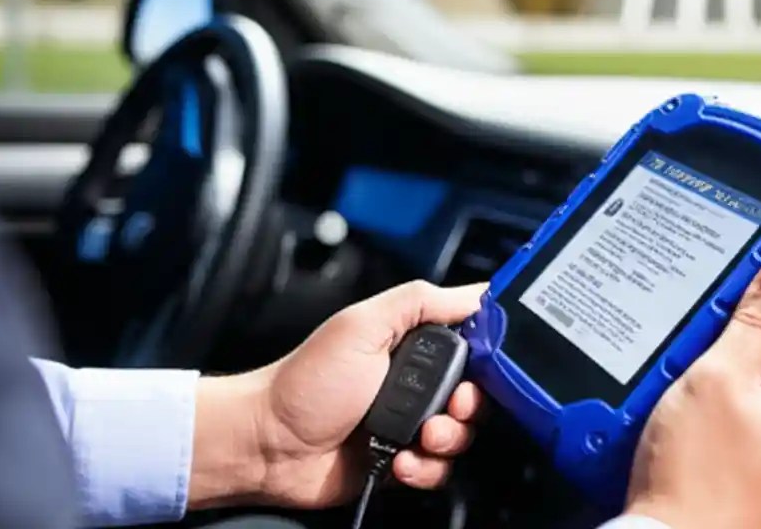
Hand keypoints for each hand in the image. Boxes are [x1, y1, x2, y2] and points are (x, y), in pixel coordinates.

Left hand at [188, 280, 486, 509]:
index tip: (487, 367)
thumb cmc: (305, 383)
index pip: (474, 341)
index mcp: (413, 342)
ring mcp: (412, 421)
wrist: (269, 445)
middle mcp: (418, 380)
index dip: (490, 356)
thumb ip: (420, 301)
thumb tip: (477, 292)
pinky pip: (440, 469)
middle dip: (470, 405)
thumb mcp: (363, 324)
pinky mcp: (405, 459)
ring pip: (464, 434)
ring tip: (421, 437)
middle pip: (479, 392)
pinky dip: (426, 468)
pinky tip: (400, 460)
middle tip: (452, 407)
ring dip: (448, 439)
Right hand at [624, 257, 760, 528]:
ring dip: (728, 396)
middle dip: (742, 356)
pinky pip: (751, 449)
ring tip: (686, 395)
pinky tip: (688, 434)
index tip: (743, 294)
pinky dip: (723, 433)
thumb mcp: (719, 380)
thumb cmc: (695, 485)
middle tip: (700, 350)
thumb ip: (756, 324)